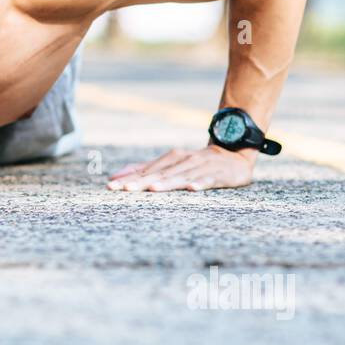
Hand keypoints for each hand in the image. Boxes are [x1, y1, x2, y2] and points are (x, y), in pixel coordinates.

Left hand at [107, 144, 253, 191]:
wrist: (233, 155)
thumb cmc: (197, 163)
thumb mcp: (170, 164)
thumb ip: (145, 169)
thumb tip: (115, 177)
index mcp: (171, 159)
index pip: (146, 170)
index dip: (129, 179)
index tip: (111, 187)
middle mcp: (184, 161)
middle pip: (160, 174)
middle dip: (142, 182)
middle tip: (124, 190)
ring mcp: (201, 166)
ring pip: (182, 176)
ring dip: (168, 183)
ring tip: (153, 189)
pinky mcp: (219, 174)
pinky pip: (209, 179)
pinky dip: (200, 183)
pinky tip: (192, 189)